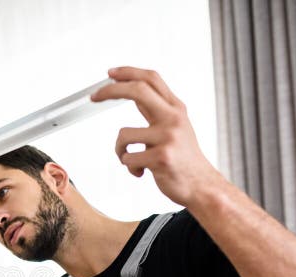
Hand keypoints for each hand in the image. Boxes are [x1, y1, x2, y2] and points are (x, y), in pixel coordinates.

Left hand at [90, 66, 222, 206]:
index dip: (128, 72)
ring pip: (123, 135)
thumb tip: (132, 91)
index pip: (152, 79)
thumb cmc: (183, 159)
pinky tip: (143, 172)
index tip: (110, 74)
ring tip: (134, 161)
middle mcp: (174, 118)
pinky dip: (129, 167)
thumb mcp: (174, 127)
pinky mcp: (161, 158)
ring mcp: (168, 137)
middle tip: (94, 97)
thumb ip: (154, 111)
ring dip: (120, 151)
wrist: (201, 186)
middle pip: (138, 90)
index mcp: (176, 109)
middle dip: (111, 90)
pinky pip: (127, 158)